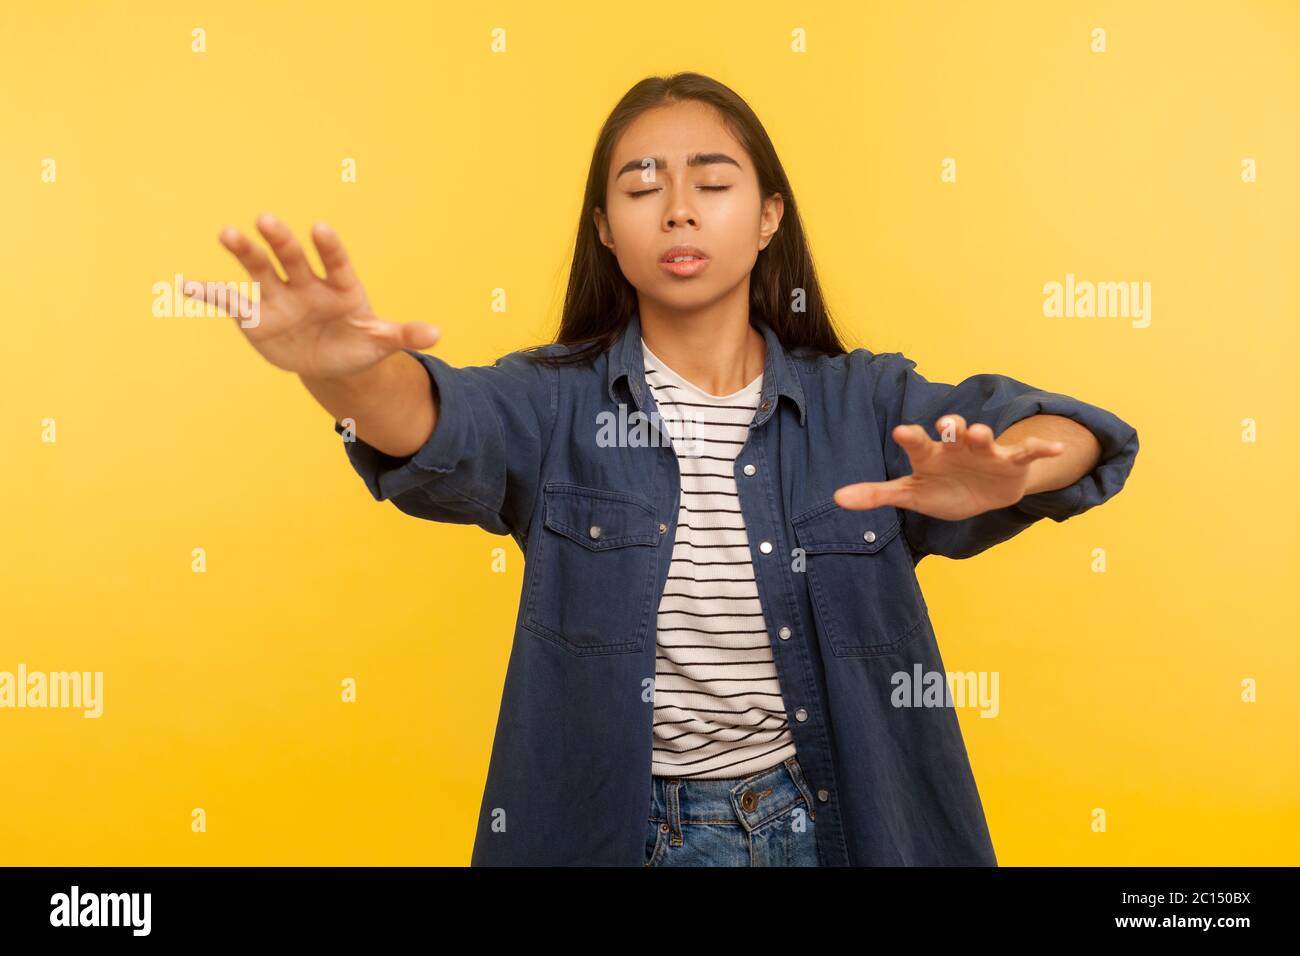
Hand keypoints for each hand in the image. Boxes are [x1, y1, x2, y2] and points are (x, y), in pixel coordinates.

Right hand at [180, 213, 439, 377]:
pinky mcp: (255, 313)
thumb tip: (438, 334)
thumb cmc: (358, 342)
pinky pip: (229, 301)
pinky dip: (208, 293)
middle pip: (292, 257)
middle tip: (267, 220)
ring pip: (260, 269)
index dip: (329, 247)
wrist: (331, 359)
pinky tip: (184, 286)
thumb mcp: (382, 341)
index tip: (321, 230)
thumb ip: (404, 334)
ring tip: (228, 234)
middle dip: (280, 240)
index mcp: (340, 285)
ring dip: (244, 252)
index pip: (335, 261)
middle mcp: (306, 283)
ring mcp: (278, 296)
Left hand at [832, 415, 1065, 520]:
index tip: (901, 431)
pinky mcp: (1011, 462)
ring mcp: (985, 452)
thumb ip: (877, 494)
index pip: (918, 443)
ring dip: (983, 434)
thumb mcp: (910, 494)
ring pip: (984, 438)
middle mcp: (957, 447)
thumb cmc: (941, 488)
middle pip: (952, 433)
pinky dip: (1040, 450)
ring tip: (980, 433)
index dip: (911, 437)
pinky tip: (1053, 449)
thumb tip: (837, 498)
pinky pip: (1026, 453)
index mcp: (931, 454)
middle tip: (947, 425)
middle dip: (951, 427)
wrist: (982, 493)